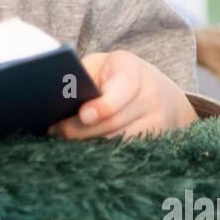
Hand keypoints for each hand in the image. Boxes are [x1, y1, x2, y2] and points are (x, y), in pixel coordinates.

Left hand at [48, 51, 197, 141]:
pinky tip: (85, 149)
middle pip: (113, 122)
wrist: (162, 94)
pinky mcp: (157, 142)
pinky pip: (124, 152)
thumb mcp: (101, 66)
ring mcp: (157, 121)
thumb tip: (58, 99)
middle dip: (80, 130)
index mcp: (133, 70)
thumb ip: (82, 78)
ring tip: (65, 139)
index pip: (123, 88)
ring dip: (88, 143)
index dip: (104, 105)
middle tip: (56, 131)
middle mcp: (151, 95)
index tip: (84, 115)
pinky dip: (102, 152)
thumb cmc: (117, 76)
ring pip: (116, 142)